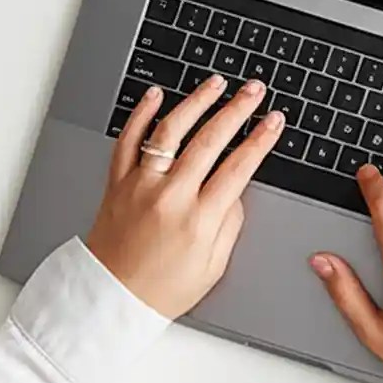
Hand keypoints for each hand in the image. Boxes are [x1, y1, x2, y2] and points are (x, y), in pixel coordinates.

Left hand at [86, 75, 283, 318]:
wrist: (109, 298)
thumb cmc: (162, 289)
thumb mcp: (213, 265)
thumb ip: (230, 223)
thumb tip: (237, 189)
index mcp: (199, 219)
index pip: (239, 167)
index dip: (261, 140)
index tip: (274, 121)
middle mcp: (169, 196)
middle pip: (210, 141)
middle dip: (237, 110)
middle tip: (254, 91)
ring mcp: (140, 186)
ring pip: (170, 132)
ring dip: (197, 102)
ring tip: (216, 84)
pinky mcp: (117, 183)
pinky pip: (128, 140)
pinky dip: (141, 114)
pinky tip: (156, 95)